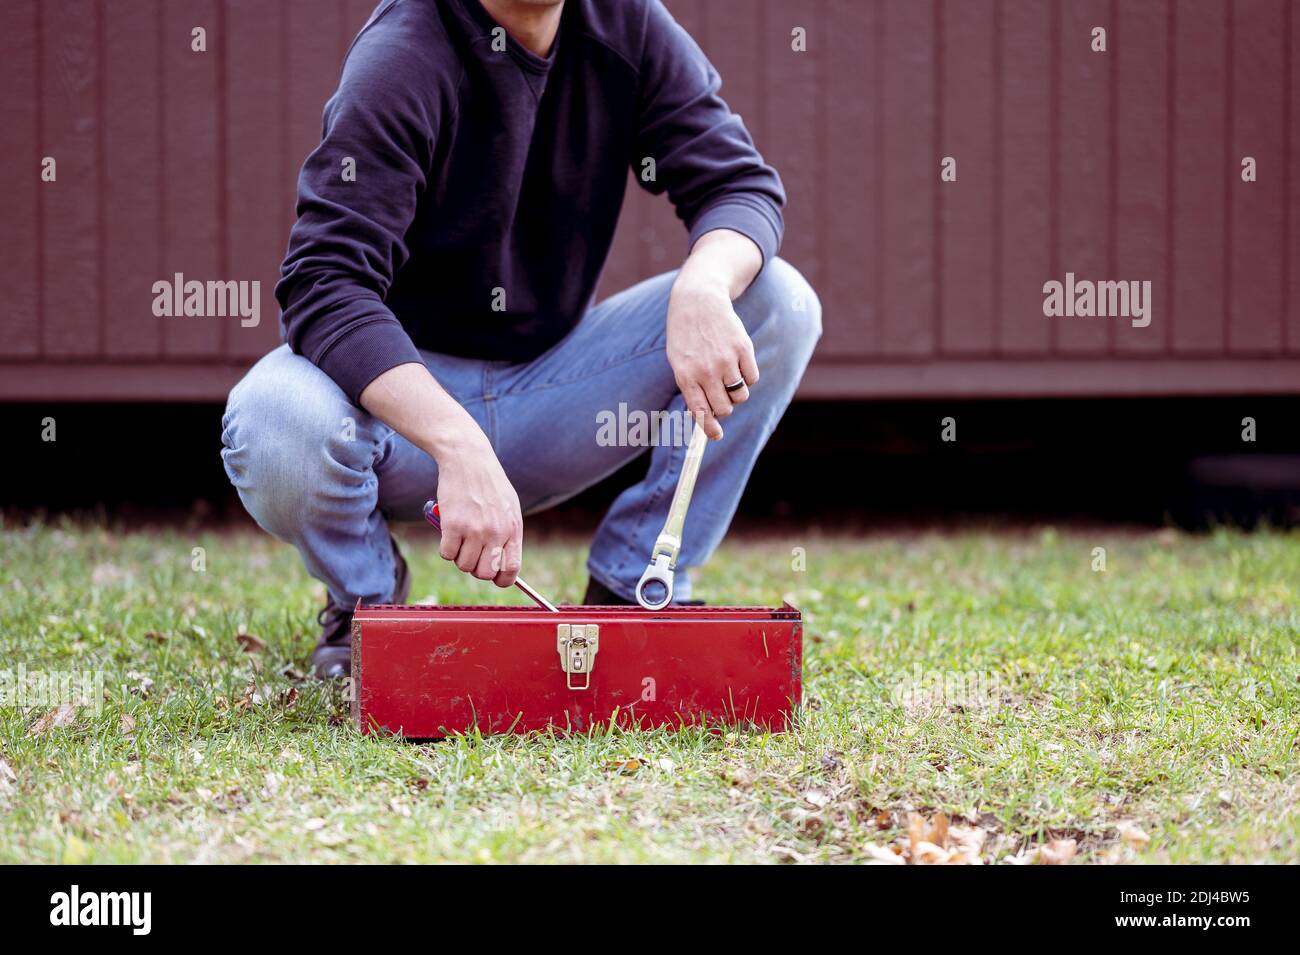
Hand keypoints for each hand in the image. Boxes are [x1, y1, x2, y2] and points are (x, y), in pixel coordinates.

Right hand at [430, 429, 522, 587]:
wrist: (467, 458)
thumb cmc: (488, 482)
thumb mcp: (508, 507)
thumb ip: (508, 534)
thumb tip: (504, 566)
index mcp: (513, 528)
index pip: (511, 569)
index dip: (501, 580)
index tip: (492, 578)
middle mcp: (496, 532)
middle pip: (484, 573)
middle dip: (475, 568)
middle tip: (470, 552)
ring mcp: (474, 530)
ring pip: (463, 565)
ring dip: (459, 556)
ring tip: (460, 537)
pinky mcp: (453, 525)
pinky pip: (447, 554)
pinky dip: (445, 548)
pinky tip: (448, 532)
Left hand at [666, 277, 758, 439]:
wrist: (698, 301)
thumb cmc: (685, 336)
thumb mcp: (678, 361)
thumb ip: (690, 388)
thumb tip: (703, 416)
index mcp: (686, 376)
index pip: (701, 412)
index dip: (710, 428)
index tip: (716, 436)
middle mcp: (706, 371)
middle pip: (725, 408)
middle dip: (724, 408)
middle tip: (721, 397)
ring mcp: (726, 360)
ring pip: (741, 396)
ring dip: (737, 393)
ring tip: (729, 378)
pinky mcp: (743, 348)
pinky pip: (753, 378)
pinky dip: (748, 376)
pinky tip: (738, 364)